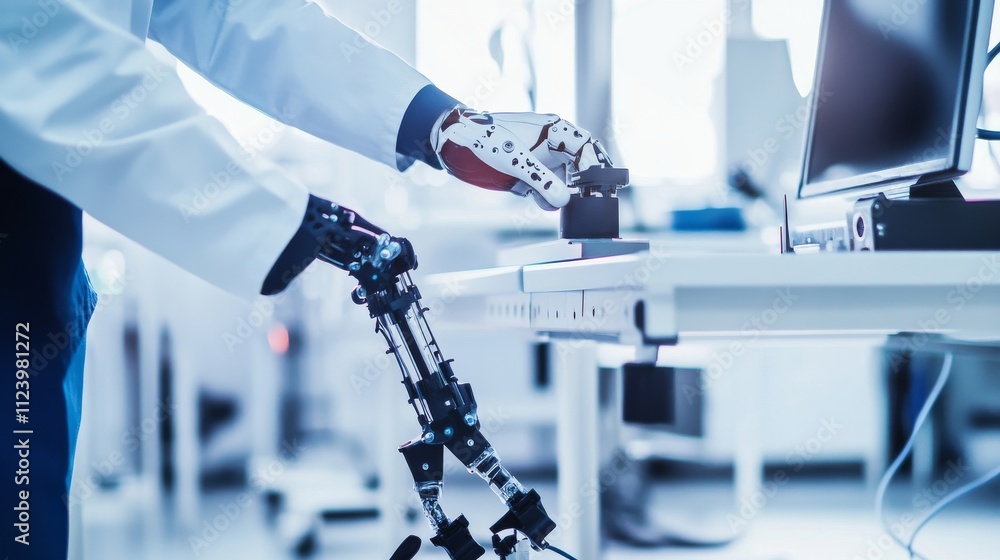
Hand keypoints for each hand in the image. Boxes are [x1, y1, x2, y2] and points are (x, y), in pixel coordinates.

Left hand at [431, 109, 611, 209]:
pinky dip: (546, 198)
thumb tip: (564, 200)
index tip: (596, 189)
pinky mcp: (528, 172)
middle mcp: (551, 143)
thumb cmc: (483, 139)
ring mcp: (540, 158)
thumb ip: (541, 180)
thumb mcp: (514, 161)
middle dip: (582, 184)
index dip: (595, 167)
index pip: (586, 148)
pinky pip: (546, 187)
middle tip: (586, 203)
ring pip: (563, 179)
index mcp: (553, 130)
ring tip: (546, 199)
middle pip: (580, 164)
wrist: (452, 141)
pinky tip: (538, 200)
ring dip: (561, 193)